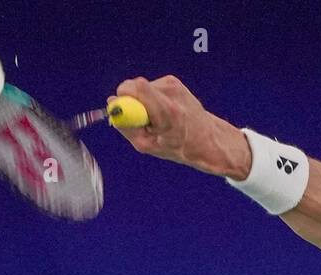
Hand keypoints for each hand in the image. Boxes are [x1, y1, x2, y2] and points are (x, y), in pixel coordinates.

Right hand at [110, 75, 249, 177]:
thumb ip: (127, 125)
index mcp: (167, 111)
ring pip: (141, 87)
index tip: (125, 112)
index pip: (136, 87)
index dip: (123, 98)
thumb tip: (111, 104)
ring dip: (143, 102)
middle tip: (143, 120)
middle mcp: (171, 93)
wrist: (208, 139)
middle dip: (131, 101)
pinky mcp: (173, 81)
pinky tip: (163, 112)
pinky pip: (150, 88)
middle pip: (133, 85)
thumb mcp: (148, 145)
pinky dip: (151, 100)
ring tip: (158, 119)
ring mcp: (173, 84)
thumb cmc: (178, 147)